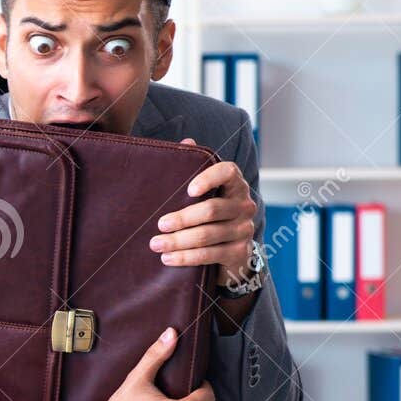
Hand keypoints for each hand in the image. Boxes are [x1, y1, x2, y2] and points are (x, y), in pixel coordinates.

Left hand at [147, 137, 257, 287]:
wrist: (231, 248)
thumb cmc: (210, 212)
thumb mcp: (203, 190)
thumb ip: (195, 166)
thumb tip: (187, 141)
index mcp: (234, 183)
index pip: (227, 172)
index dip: (209, 179)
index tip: (188, 190)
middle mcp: (244, 204)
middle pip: (212, 210)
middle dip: (182, 218)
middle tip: (160, 224)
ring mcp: (244, 229)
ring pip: (208, 235)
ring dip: (179, 241)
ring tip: (157, 244)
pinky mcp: (239, 251)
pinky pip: (210, 255)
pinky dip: (187, 257)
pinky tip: (169, 258)